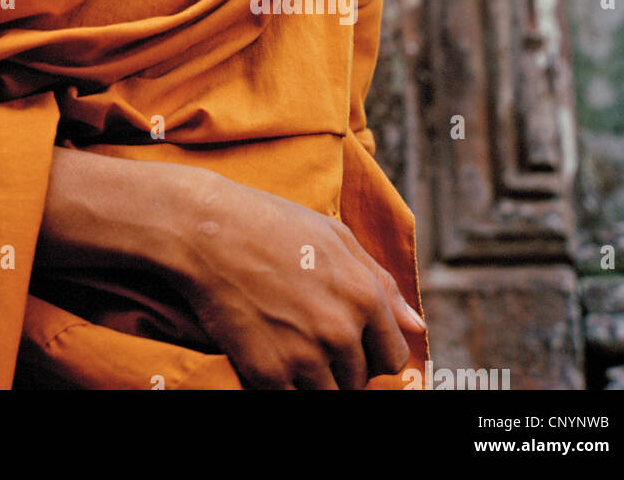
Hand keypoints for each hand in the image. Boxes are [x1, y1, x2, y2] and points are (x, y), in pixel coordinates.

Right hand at [171, 172, 419, 388]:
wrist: (206, 230)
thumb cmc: (271, 224)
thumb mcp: (335, 236)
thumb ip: (381, 282)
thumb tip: (417, 325)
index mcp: (364, 295)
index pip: (392, 357)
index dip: (371, 353)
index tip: (347, 342)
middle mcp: (341, 331)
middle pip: (358, 380)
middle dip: (339, 365)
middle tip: (306, 336)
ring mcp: (304, 356)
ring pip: (328, 396)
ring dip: (311, 380)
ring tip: (287, 346)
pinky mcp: (268, 373)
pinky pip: (290, 400)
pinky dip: (281, 386)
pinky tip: (265, 356)